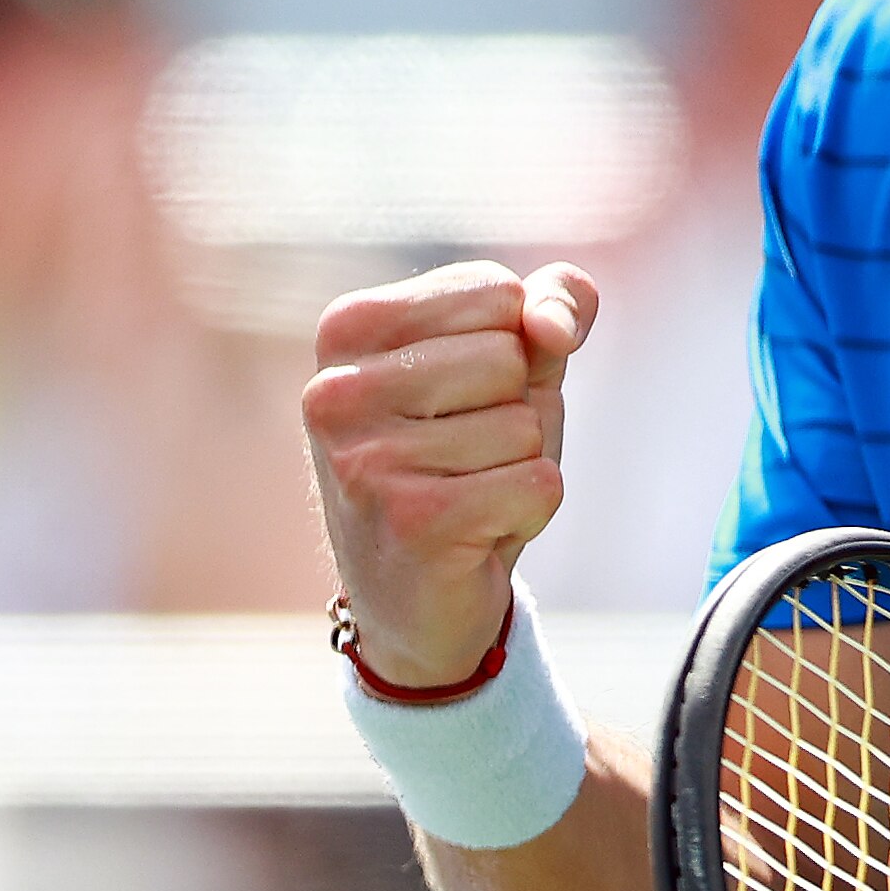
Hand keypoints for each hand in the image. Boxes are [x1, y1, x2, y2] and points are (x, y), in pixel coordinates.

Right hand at [303, 259, 597, 689]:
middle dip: (517, 408)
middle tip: (466, 457)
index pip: (495, 292)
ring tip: (466, 495)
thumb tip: (553, 325)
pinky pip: (538, 484)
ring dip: (520, 464)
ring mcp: (366, 459)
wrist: (415, 598)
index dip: (516, 348)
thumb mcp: (515, 367)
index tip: (465, 398)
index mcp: (348, 327)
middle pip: (510, 356)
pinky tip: (477, 534)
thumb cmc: (464, 461)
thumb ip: (553, 305)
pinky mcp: (412, 522)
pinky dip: (530, 511)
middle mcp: (336, 389)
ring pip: (524, 424)